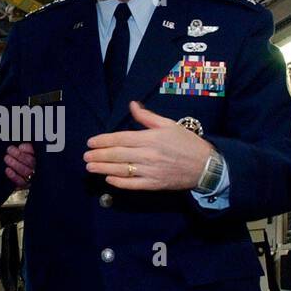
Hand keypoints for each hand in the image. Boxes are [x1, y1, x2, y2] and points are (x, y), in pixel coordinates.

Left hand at [4, 142, 35, 187]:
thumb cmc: (17, 159)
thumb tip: (17, 144)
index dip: (28, 149)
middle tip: (9, 150)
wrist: (15, 176)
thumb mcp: (20, 151)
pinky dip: (13, 176)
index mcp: (36, 157)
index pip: (35, 152)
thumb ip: (20, 147)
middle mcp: (35, 167)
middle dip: (19, 155)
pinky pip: (20, 182)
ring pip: (25, 171)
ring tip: (6, 158)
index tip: (20, 147)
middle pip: (30, 161)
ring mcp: (30, 177)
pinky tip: (7, 170)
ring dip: (15, 164)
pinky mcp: (24, 185)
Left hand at [84, 101, 213, 190]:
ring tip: (90, 167)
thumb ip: (147, 117)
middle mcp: (148, 155)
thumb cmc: (186, 142)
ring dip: (103, 168)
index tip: (90, 142)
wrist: (205, 166)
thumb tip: (132, 105)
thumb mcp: (168, 124)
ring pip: (121, 170)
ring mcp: (150, 171)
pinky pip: (132, 184)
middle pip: (117, 155)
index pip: (121, 139)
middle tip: (85, 156)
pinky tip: (109, 178)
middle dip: (99, 155)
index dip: (104, 140)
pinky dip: (119, 182)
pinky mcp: (154, 184)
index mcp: (151, 138)